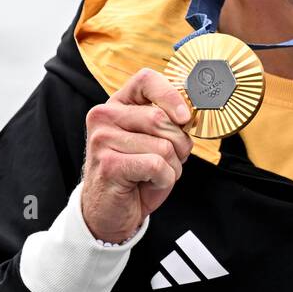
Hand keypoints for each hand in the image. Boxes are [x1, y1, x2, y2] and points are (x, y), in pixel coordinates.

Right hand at [82, 68, 193, 243]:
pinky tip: (146, 184)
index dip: (172, 95)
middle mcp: (104, 116)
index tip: (185, 117)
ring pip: (164, 146)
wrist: (110, 212)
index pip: (146, 79)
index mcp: (117, 104)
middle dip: (179, 145)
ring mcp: (102, 140)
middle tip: (168, 161)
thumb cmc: (137, 174)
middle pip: (162, 119)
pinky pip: (157, 166)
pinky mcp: (109, 165)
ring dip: (172, 167)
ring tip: (153, 175)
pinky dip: (164, 180)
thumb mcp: (153, 141)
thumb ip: (167, 122)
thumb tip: (189, 114)